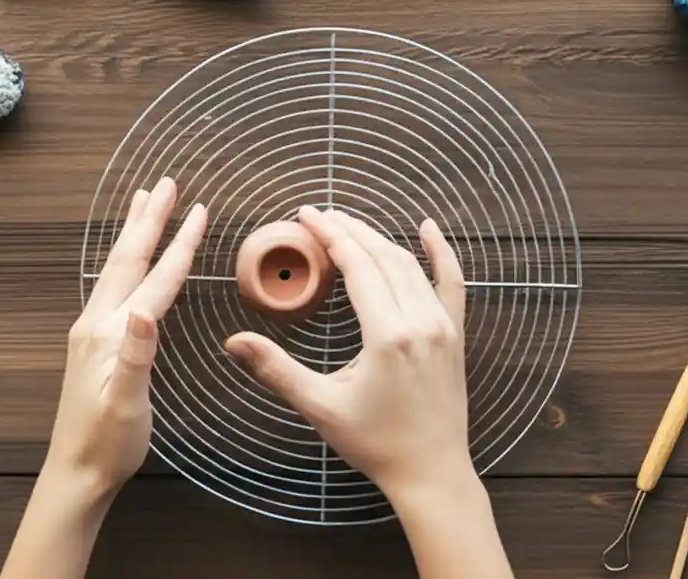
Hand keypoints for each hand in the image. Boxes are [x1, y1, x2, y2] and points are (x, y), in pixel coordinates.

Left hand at [47, 177, 206, 497]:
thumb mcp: (126, 405)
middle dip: (150, 219)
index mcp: (111, 334)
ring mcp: (93, 331)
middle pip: (129, 259)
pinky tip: (131, 260)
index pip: (155, 279)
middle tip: (166, 182)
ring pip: (118, 268)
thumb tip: (146, 313)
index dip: (180, 244)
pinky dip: (128, 260)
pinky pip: (115, 285)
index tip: (200, 210)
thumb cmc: (107, 444)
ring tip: (144, 202)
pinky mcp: (95, 342)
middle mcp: (98, 323)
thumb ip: (135, 358)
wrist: (75, 472)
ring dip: (134, 232)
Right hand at [224, 207, 468, 498]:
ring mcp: (443, 326)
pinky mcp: (455, 334)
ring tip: (349, 224)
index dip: (331, 235)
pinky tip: (429, 229)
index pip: (358, 266)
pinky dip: (440, 252)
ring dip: (379, 239)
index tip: (308, 216)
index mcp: (388, 335)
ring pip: (410, 265)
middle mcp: (420, 322)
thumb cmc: (376, 444)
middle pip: (383, 257)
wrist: (431, 472)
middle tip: (320, 215)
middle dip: (350, 229)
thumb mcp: (320, 407)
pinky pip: (451, 282)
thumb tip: (233, 343)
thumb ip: (276, 370)